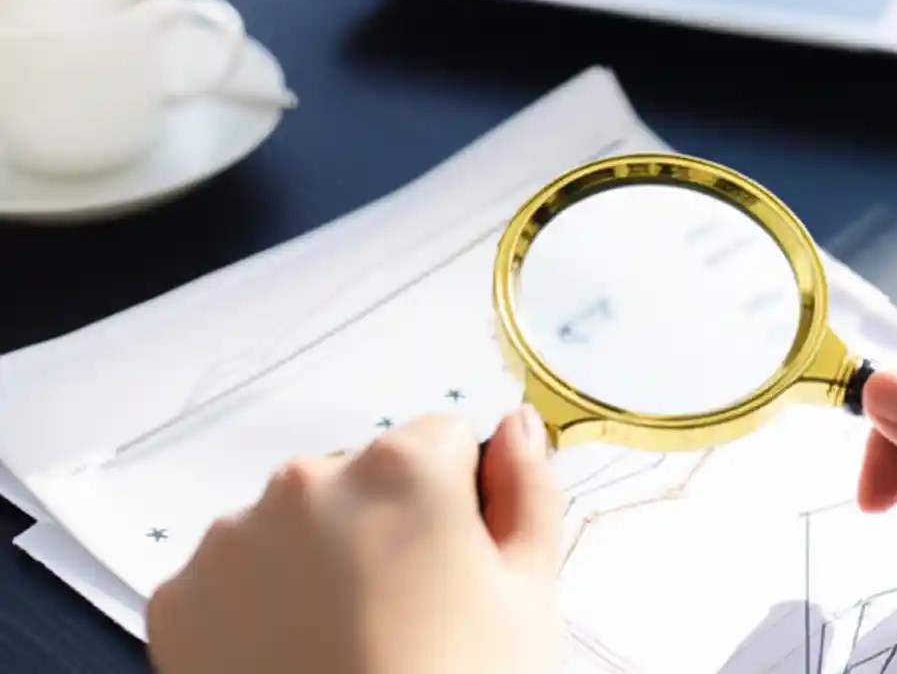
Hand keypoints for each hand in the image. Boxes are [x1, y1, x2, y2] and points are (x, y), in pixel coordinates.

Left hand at [146, 406, 564, 673]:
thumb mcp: (529, 594)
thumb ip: (529, 490)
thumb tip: (519, 430)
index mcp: (403, 469)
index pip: (441, 439)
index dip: (459, 500)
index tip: (455, 556)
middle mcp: (307, 482)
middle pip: (363, 476)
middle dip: (384, 525)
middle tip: (406, 611)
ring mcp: (235, 538)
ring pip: (294, 521)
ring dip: (317, 558)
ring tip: (347, 639)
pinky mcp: (181, 594)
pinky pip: (233, 573)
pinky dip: (259, 604)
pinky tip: (297, 653)